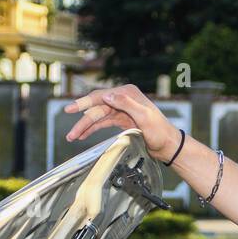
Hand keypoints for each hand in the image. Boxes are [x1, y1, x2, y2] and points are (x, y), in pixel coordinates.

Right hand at [63, 84, 179, 160]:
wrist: (168, 145)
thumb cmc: (160, 131)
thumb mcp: (145, 117)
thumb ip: (127, 104)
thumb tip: (108, 96)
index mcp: (128, 93)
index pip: (101, 96)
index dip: (84, 103)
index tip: (70, 109)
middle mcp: (123, 99)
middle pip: (96, 108)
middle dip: (82, 120)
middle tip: (69, 132)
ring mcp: (121, 109)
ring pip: (97, 117)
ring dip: (85, 127)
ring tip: (72, 137)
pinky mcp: (121, 120)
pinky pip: (102, 123)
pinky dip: (92, 129)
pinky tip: (82, 136)